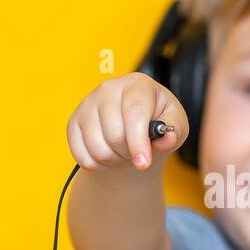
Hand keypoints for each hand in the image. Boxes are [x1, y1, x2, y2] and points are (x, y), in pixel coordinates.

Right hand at [66, 72, 189, 171]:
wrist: (133, 126)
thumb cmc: (157, 121)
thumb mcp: (175, 124)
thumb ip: (175, 131)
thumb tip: (168, 137)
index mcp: (137, 84)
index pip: (134, 112)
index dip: (138, 141)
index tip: (143, 163)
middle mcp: (108, 89)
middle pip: (114, 135)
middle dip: (129, 154)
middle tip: (138, 153)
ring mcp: (87, 104)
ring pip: (97, 148)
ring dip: (114, 161)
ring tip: (124, 153)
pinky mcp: (73, 122)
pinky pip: (82, 156)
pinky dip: (98, 165)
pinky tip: (109, 155)